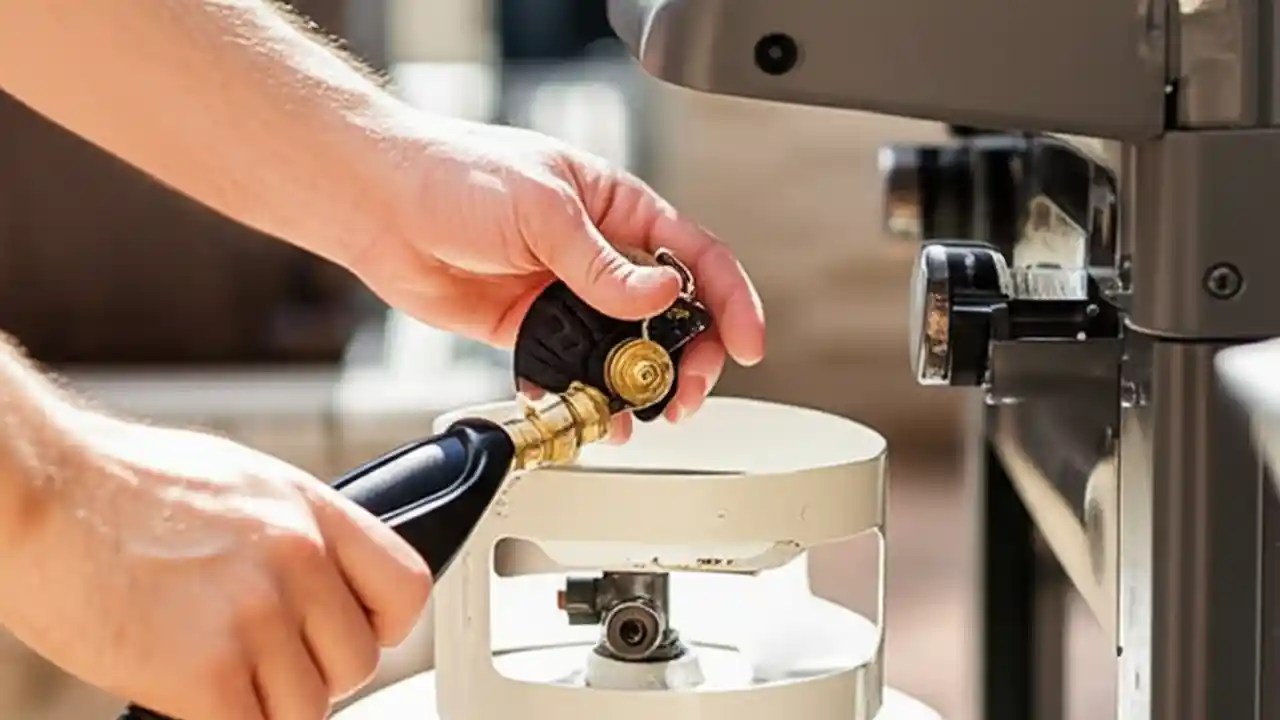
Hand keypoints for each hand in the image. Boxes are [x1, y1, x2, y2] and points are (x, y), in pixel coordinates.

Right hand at [0, 409, 429, 719]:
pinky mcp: (207, 672)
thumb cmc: (118, 484)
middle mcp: (299, 559)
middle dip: (313, 676)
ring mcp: (257, 615)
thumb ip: (290, 533)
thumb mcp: (236, 483)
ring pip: (310, 709)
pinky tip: (193, 702)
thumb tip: (318, 582)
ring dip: (267, 708)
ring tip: (216, 676)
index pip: (405, 587)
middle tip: (258, 666)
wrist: (41, 493)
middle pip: (357, 662)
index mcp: (311, 510)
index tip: (346, 637)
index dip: (380, 626)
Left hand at [348, 120, 766, 438]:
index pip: (695, 254)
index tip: (747, 345)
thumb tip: (663, 292)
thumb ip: (602, 262)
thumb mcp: (541, 209)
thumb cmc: (456, 174)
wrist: (379, 203)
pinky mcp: (527, 327)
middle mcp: (597, 254)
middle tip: (686, 396)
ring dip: (637, 386)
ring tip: (642, 415)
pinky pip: (569, 369)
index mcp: (616, 208)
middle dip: (689, 359)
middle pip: (668, 314)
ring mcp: (564, 293)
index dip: (731, 300)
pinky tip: (590, 414)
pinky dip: (584, 396)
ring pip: (621, 349)